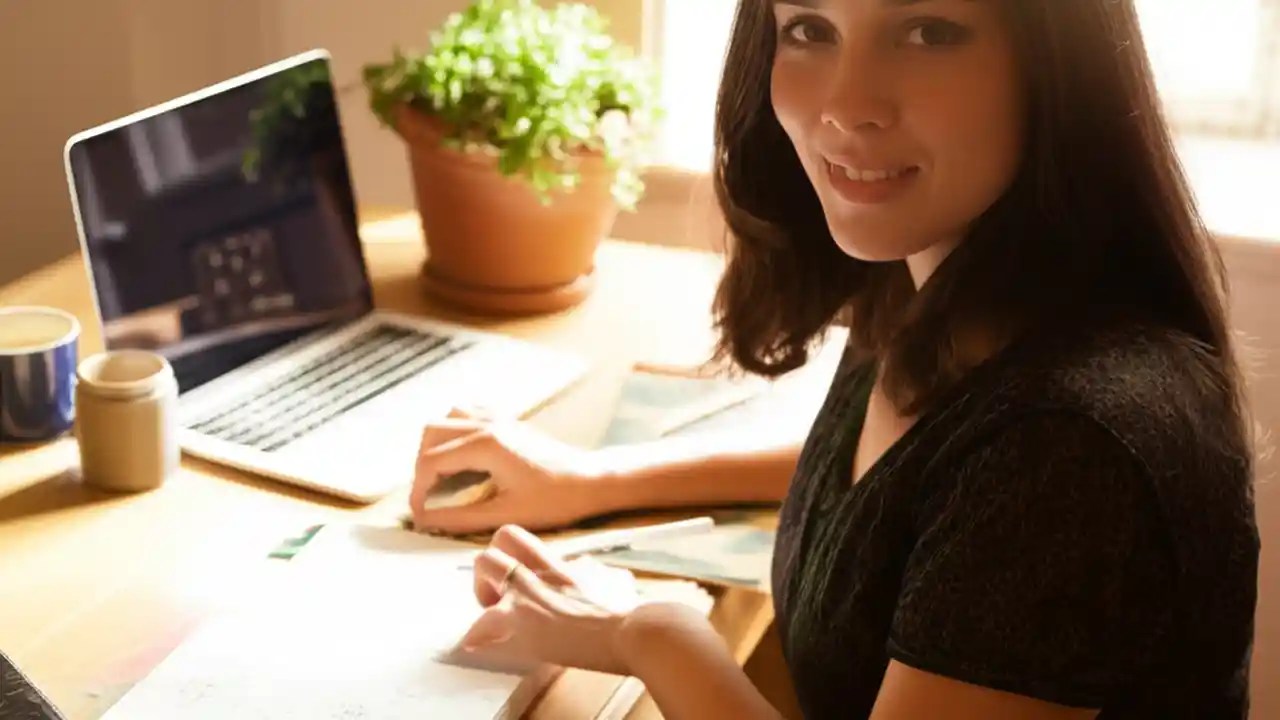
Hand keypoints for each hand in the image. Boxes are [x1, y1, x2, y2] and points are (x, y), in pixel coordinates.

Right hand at [410, 407, 612, 534]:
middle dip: (422, 465)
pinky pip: (470, 413)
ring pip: (448, 417)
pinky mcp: (509, 421)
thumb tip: (426, 520)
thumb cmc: (555, 499)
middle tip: (429, 496)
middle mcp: (488, 424)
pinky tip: (464, 456)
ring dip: (436, 444)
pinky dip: (456, 430)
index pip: (430, 462)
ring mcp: (499, 418)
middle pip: (431, 432)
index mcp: (485, 445)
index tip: (420, 514)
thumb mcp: (505, 515)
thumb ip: (460, 518)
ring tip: (442, 475)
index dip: (418, 490)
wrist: (591, 480)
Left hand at [458, 525, 639, 674]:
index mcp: (556, 565)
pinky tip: (475, 645)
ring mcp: (528, 592)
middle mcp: (538, 571)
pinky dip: (475, 635)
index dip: (503, 557)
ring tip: (491, 620)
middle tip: (496, 600)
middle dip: (484, 574)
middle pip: (497, 543)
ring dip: (479, 593)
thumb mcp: (609, 580)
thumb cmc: (626, 611)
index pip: (515, 539)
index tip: (511, 578)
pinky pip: (483, 623)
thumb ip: (590, 573)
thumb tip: (587, 569)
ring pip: (484, 566)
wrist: (630, 630)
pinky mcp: (524, 621)